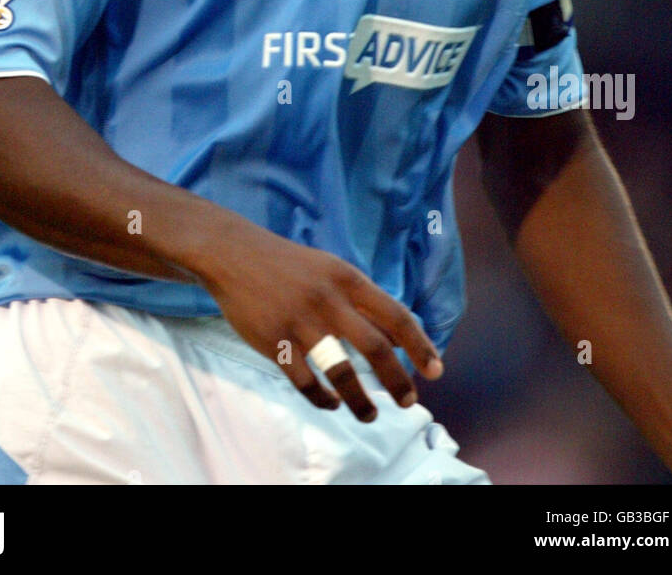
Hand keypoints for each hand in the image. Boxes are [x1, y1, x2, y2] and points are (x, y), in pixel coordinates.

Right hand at [197, 220, 442, 421]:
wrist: (235, 255)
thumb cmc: (290, 265)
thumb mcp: (332, 270)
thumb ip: (363, 300)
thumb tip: (398, 338)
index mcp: (347, 278)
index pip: (395, 316)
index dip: (420, 346)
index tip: (436, 370)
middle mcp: (329, 299)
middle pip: (375, 347)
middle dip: (398, 380)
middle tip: (408, 402)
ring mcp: (301, 322)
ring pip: (342, 372)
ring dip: (361, 400)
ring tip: (369, 416)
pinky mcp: (275, 342)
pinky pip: (306, 382)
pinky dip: (322, 399)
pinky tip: (331, 404)